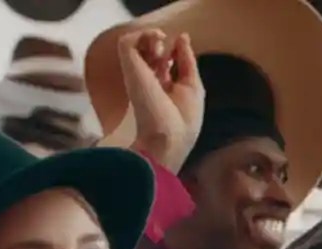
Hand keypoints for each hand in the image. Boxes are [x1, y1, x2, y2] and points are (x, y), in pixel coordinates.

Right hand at [116, 29, 204, 171]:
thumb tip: (182, 37)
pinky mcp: (129, 69)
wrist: (166, 139)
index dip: (174, 50)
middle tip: (170, 55)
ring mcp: (137, 74)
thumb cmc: (183, 122)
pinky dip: (144, 35)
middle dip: (162, 43)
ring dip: (152, 37)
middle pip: (150, 50)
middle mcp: (148, 79)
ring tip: (162, 50)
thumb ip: (187, 62)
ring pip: (137, 42)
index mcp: (164, 88)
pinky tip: (157, 45)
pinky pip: (128, 41)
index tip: (180, 49)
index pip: (165, 61)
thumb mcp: (193, 87)